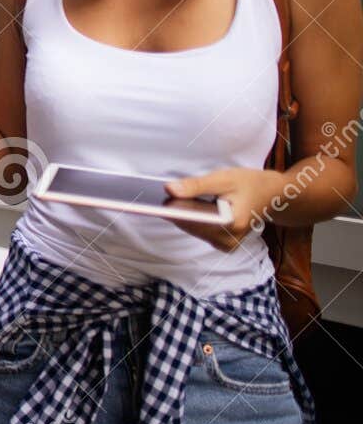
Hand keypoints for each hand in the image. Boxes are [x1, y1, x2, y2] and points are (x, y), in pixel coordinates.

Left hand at [164, 167, 282, 250]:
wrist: (272, 194)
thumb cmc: (249, 183)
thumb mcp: (223, 178)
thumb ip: (195, 185)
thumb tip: (168, 190)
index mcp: (232, 224)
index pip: (192, 221)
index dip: (173, 211)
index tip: (153, 203)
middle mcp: (229, 240)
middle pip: (190, 226)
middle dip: (175, 210)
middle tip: (154, 195)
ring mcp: (225, 244)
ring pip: (192, 229)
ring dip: (181, 214)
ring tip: (166, 200)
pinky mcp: (222, 244)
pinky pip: (198, 231)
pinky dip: (190, 219)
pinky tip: (181, 207)